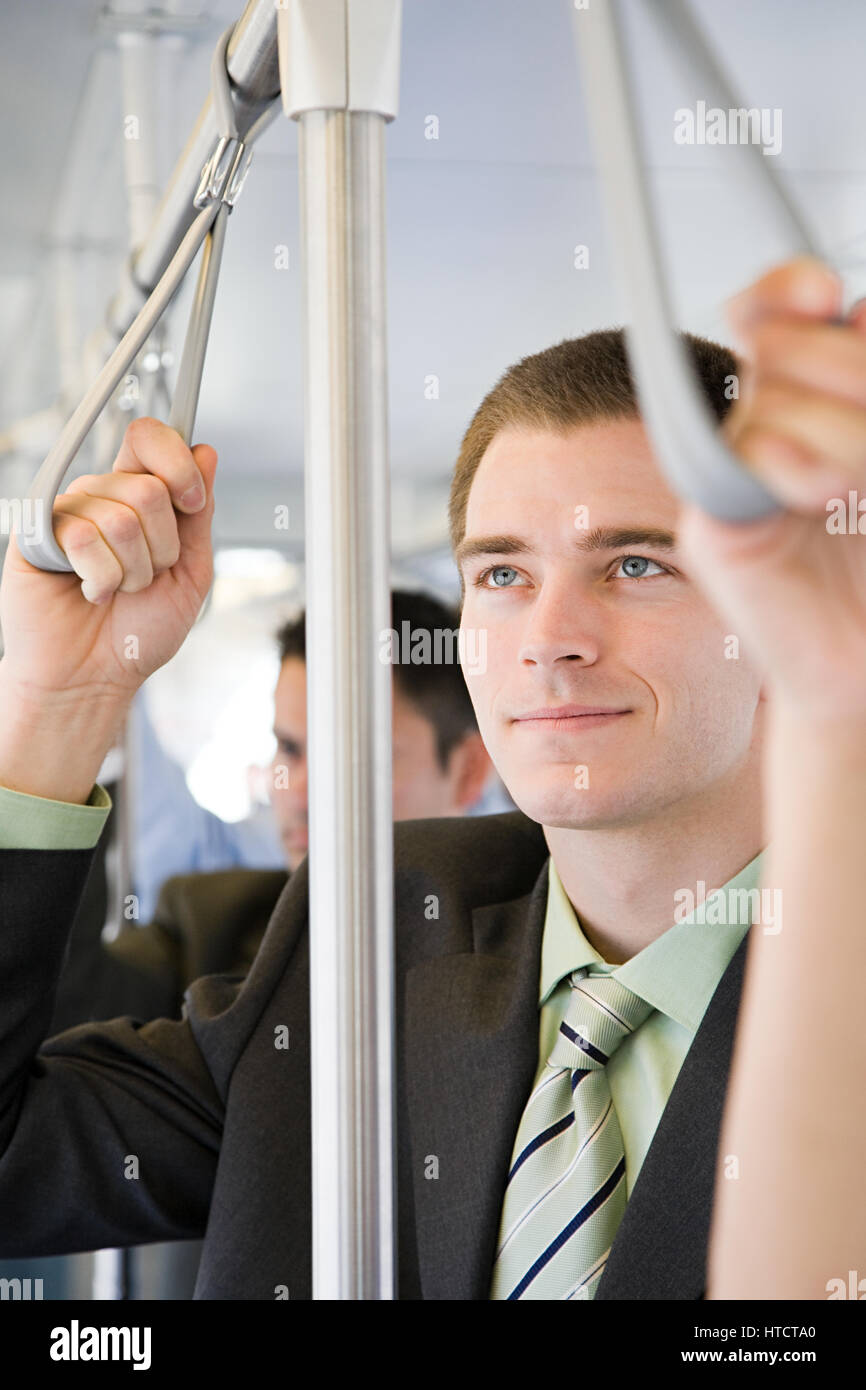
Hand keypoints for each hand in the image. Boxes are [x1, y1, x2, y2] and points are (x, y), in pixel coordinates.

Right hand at [0, 417, 215, 704]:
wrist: (95, 676)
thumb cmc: (140, 630)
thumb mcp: (191, 572)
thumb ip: (199, 514)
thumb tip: (205, 451)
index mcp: (140, 496)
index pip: (153, 439)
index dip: (178, 463)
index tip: (192, 502)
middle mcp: (102, 496)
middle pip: (148, 486)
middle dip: (162, 547)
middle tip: (145, 577)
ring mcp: (68, 512)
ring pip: (120, 518)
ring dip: (131, 571)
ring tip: (115, 590)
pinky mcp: (38, 534)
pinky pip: (82, 537)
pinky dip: (100, 578)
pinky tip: (89, 590)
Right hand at [677, 257, 865, 724]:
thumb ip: (864, 380)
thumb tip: (858, 311)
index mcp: (804, 399)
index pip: (771, 312)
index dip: (786, 289)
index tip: (824, 295)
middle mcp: (759, 429)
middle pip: (782, 347)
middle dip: (850, 373)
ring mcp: (731, 478)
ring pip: (772, 398)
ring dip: (846, 436)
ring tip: (861, 490)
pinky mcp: (714, 529)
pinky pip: (740, 459)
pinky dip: (790, 464)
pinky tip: (822, 494)